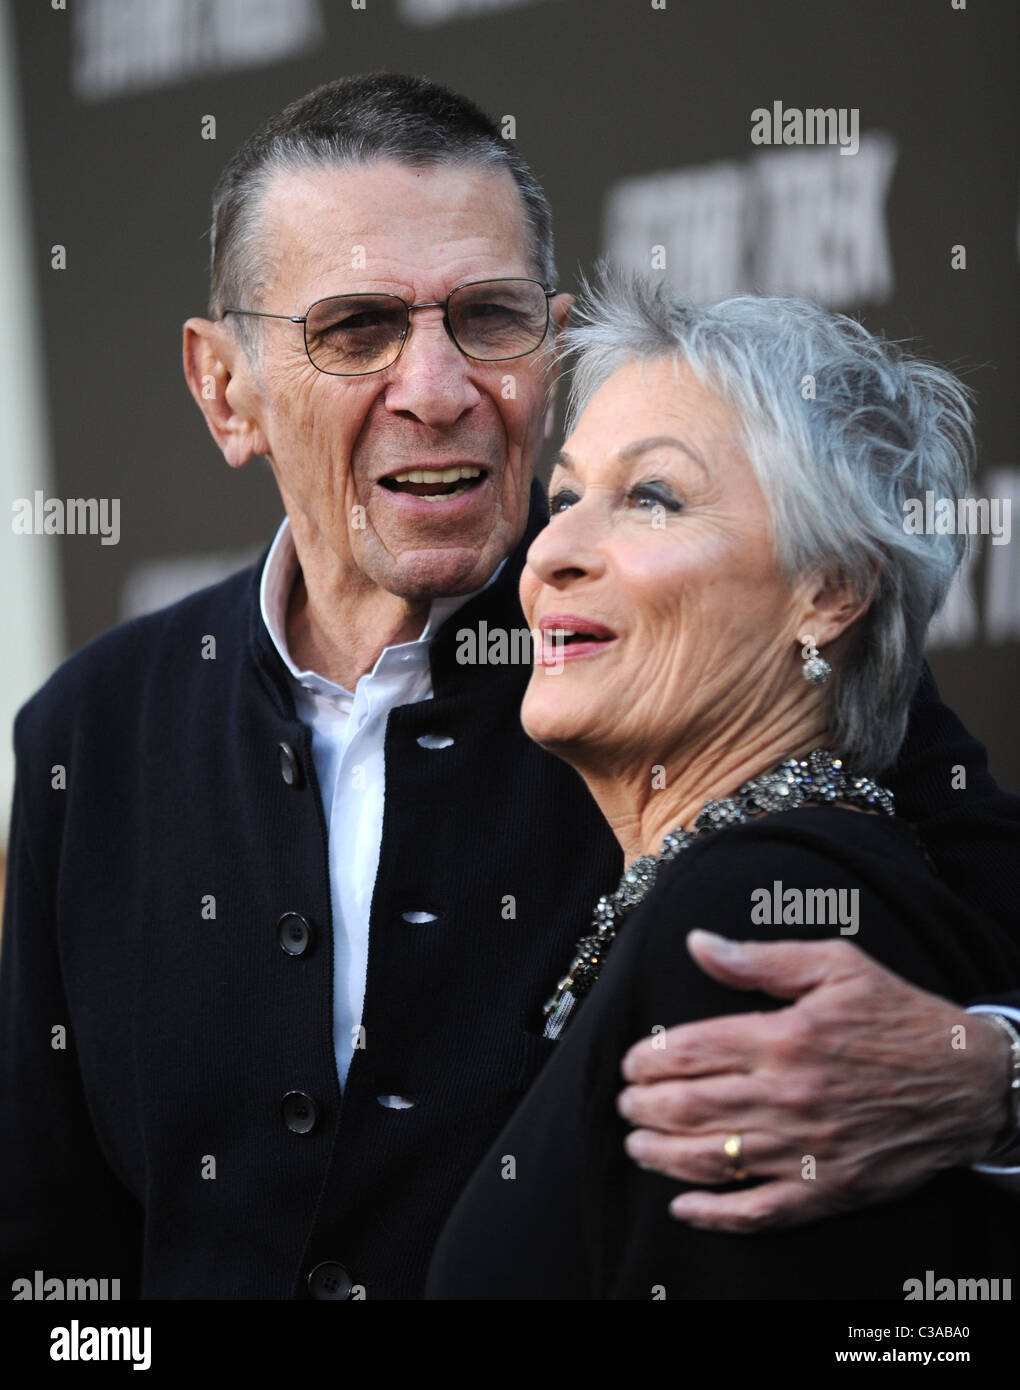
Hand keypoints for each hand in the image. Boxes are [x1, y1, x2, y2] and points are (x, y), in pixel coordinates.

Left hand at [616, 929, 1014, 1231]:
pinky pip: (757, 1212)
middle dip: (643, 1107)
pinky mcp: (826, 1190)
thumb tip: (697, 943)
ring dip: (661, 1155)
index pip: (690, 1051)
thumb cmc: (899, 1017)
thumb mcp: (835, 965)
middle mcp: (788, 1095)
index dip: (647, 1059)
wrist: (969, 1082)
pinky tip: (683, 1205)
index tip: (630, 1063)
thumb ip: (760, 959)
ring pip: (711, 1160)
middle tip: (625, 1104)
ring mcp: (806, 1149)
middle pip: (689, 1106)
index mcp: (785, 1037)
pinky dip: (713, 1213)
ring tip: (638, 1144)